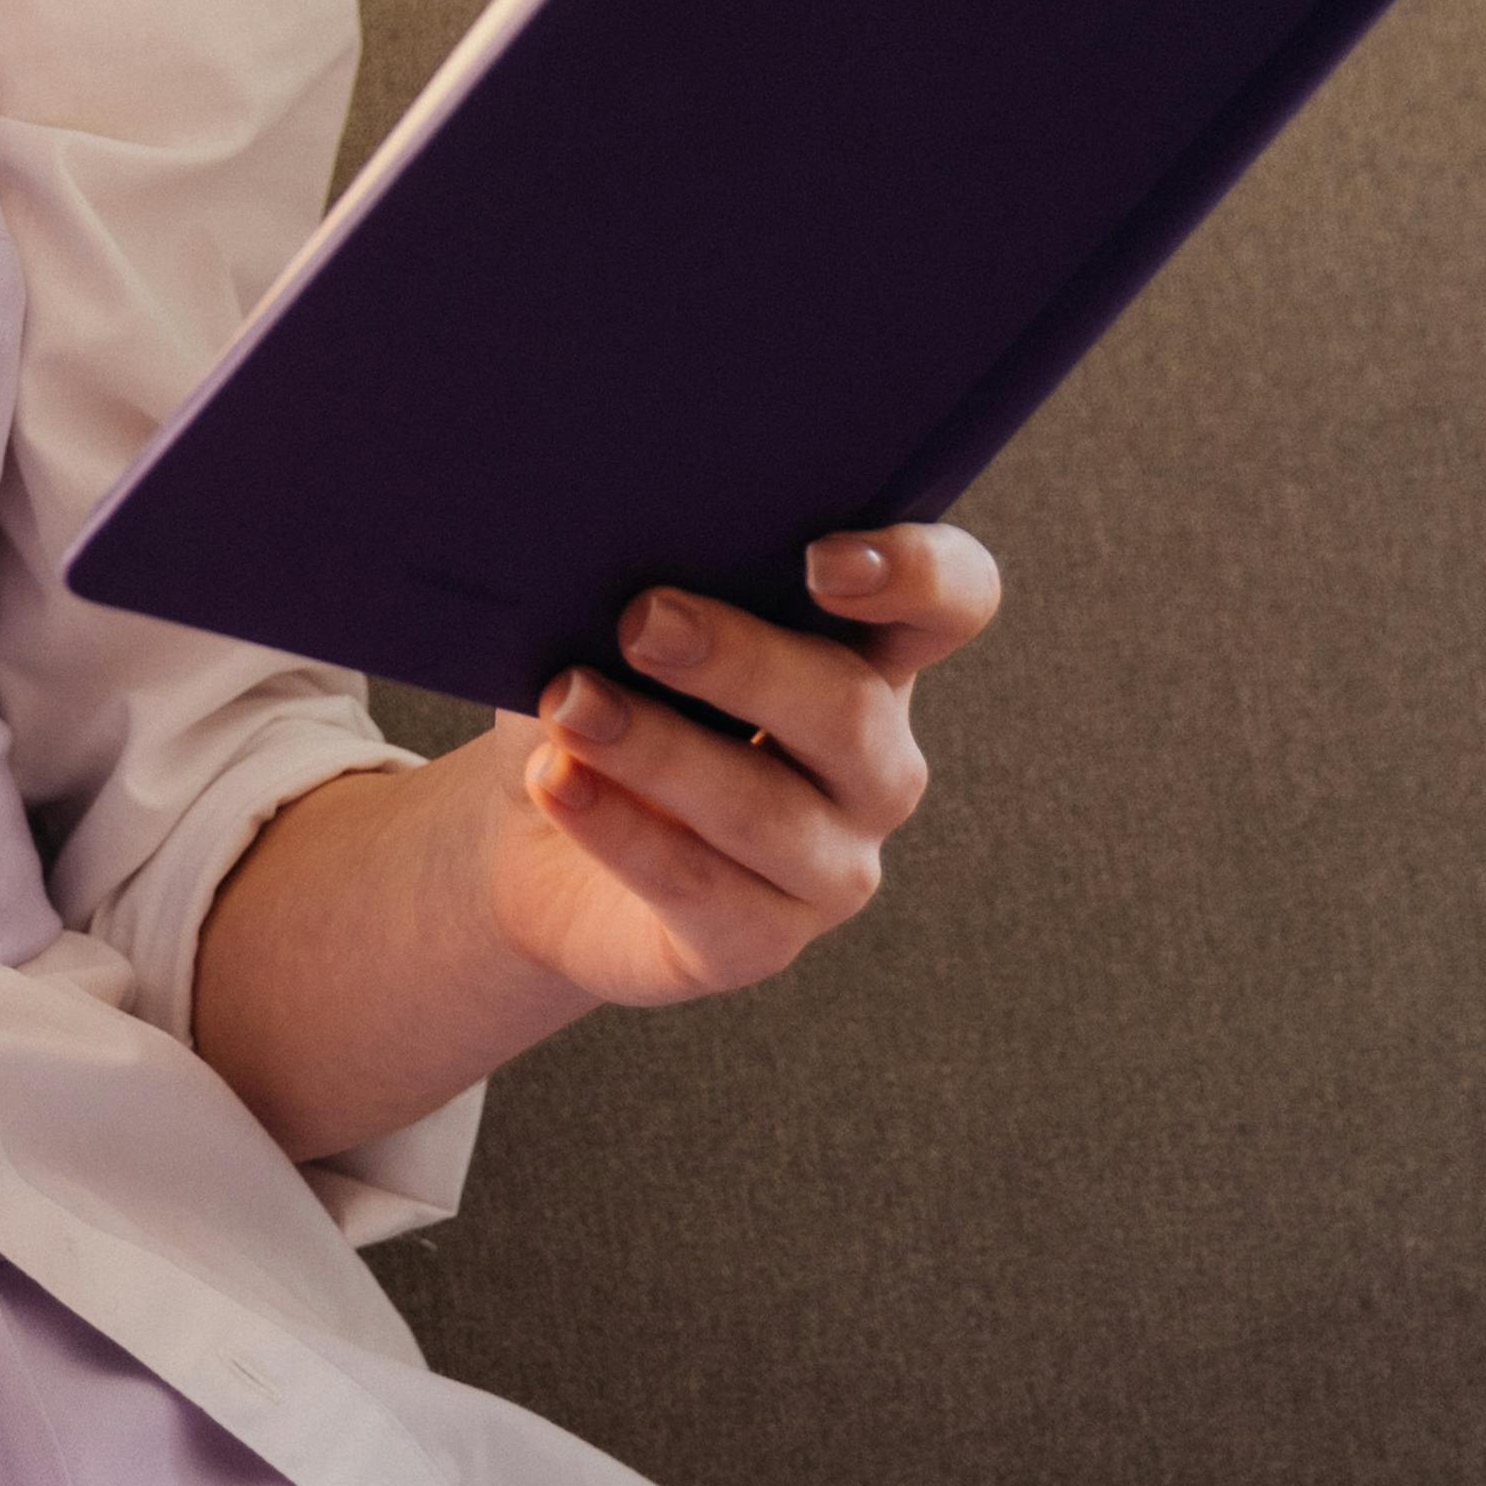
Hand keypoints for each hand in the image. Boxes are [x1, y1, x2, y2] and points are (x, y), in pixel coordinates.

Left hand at [481, 525, 999, 1013]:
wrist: (535, 832)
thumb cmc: (604, 689)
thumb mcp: (626, 623)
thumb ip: (652, 577)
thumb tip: (605, 544)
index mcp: (869, 655)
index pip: (950, 601)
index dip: (914, 574)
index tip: (821, 560)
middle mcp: (874, 764)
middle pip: (849, 708)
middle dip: (740, 659)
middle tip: (640, 620)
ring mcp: (832, 864)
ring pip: (766, 808)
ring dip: (658, 748)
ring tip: (569, 703)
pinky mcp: (758, 941)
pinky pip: (699, 887)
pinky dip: (618, 829)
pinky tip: (557, 781)